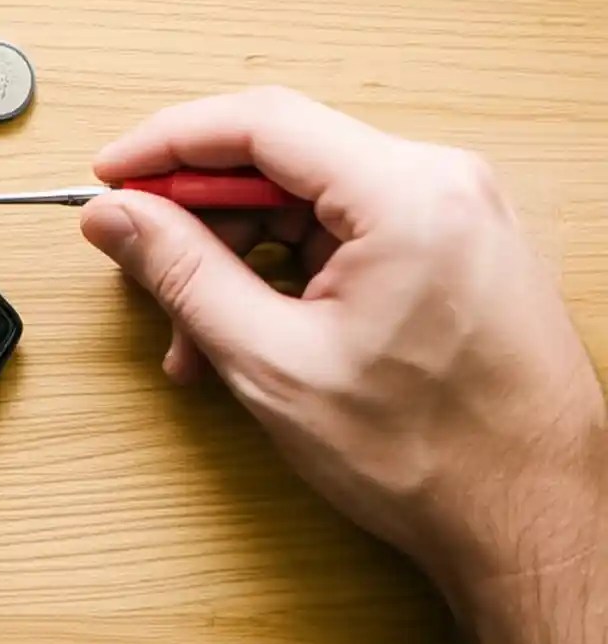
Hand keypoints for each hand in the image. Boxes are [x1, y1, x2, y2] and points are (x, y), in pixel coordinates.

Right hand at [80, 87, 605, 643]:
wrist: (533, 520)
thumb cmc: (434, 456)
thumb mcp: (274, 363)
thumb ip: (183, 274)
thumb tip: (118, 217)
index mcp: (408, 195)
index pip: (260, 123)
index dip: (168, 142)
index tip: (111, 173)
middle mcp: (441, 184)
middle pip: (281, 158)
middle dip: (198, 213)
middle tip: (140, 256)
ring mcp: (452, 214)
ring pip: (305, 201)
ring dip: (236, 255)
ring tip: (195, 334)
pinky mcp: (450, 247)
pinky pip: (341, 233)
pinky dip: (283, 272)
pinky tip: (247, 328)